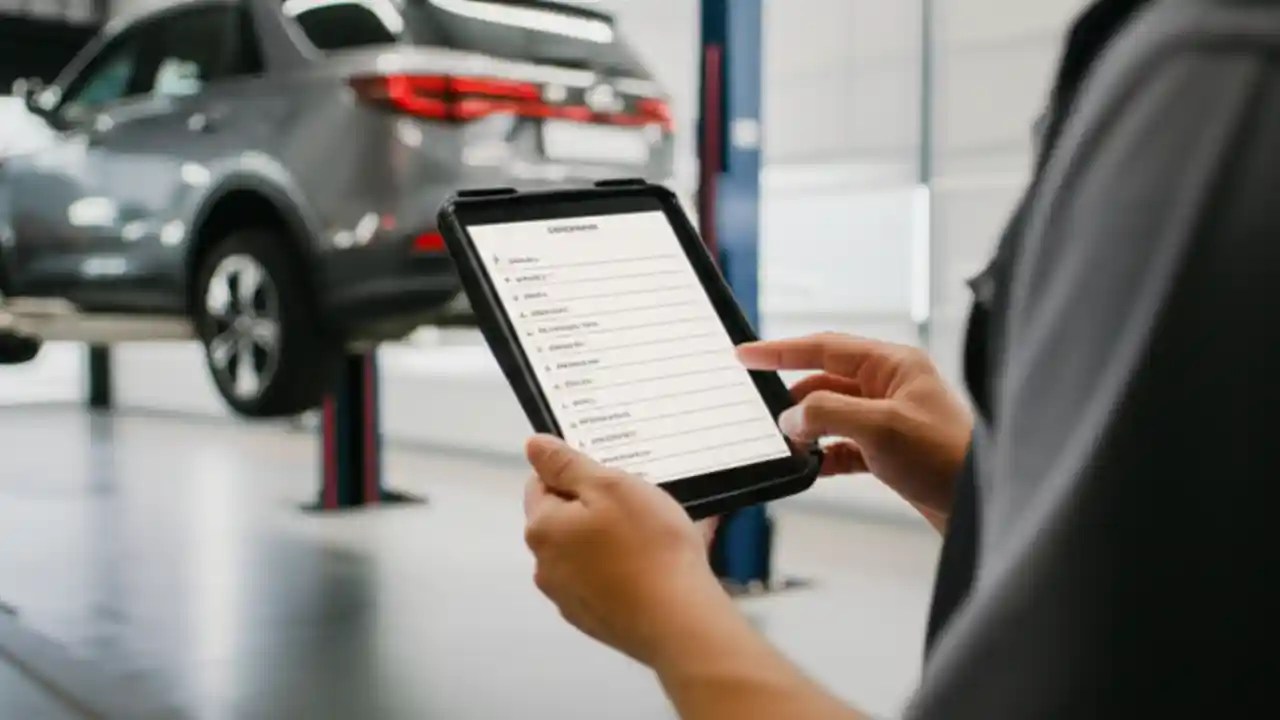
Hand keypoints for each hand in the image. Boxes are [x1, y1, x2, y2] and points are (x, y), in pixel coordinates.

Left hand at [523, 435, 730, 664]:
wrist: (680, 621)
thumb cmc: (647, 544)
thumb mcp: (611, 486)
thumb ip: (566, 464)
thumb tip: (532, 445)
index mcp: (542, 529)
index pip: (541, 484)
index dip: (575, 474)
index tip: (612, 478)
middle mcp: (544, 566)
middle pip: (562, 521)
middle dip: (593, 508)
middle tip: (637, 505)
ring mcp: (568, 598)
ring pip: (583, 552)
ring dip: (607, 540)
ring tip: (651, 537)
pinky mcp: (593, 620)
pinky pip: (601, 581)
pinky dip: (619, 570)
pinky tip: (651, 569)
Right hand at [738, 334, 972, 526]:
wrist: (981, 506)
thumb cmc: (949, 458)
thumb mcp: (881, 427)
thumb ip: (828, 413)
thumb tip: (791, 416)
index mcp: (893, 366)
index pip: (825, 348)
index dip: (781, 351)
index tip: (746, 355)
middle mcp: (891, 387)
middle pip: (826, 381)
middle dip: (795, 398)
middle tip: (765, 415)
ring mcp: (890, 420)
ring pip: (833, 415)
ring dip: (809, 430)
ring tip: (788, 444)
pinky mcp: (890, 452)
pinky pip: (844, 446)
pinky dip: (824, 454)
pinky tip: (810, 466)